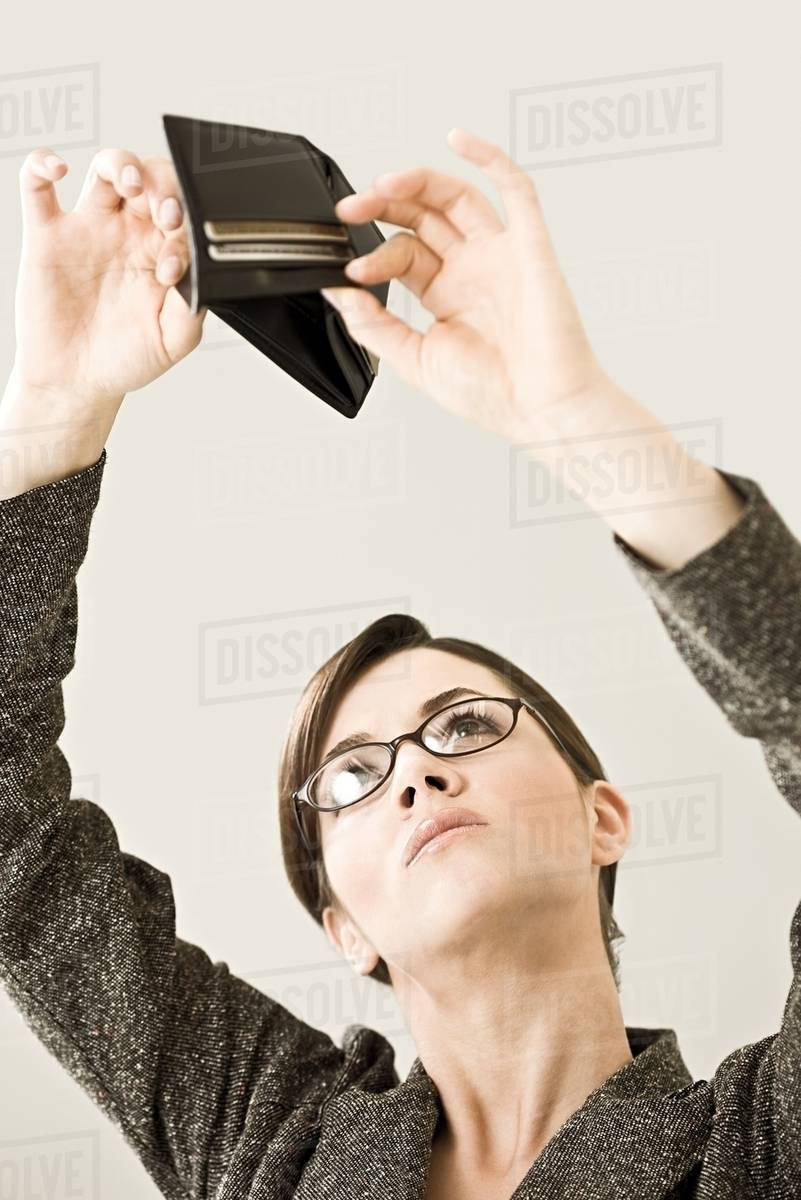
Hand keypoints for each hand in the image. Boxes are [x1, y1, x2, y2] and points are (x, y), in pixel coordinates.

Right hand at [11, 146, 205, 405]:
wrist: (77, 381)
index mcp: (162, 250)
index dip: (185, 227)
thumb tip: (202, 273)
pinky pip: (36, 185)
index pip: (182, 214)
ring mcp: (88, 228)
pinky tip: (57, 167)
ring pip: (106, 169)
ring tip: (130, 183)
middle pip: (150, 178)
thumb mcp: (173, 341)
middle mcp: (128, 232)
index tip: (175, 263)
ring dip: (121, 163)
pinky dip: (40, 163)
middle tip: (166, 212)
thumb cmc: (126, 359)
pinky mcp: (46, 234)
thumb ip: (192, 307)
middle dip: (163, 184)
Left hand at [321, 128, 613, 443]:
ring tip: (382, 186)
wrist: (540, 409)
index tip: (349, 269)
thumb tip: (338, 293)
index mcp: (447, 296)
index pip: (402, 255)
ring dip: (417, 183)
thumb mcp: (414, 361)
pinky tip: (458, 139)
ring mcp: (500, 255)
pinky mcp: (529, 246)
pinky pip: (515, 190)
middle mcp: (473, 270)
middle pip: (423, 217)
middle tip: (350, 209)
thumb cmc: (492, 396)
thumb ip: (375, 325)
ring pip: (456, 198)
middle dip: (382, 207)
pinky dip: (489, 158)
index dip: (373, 256)